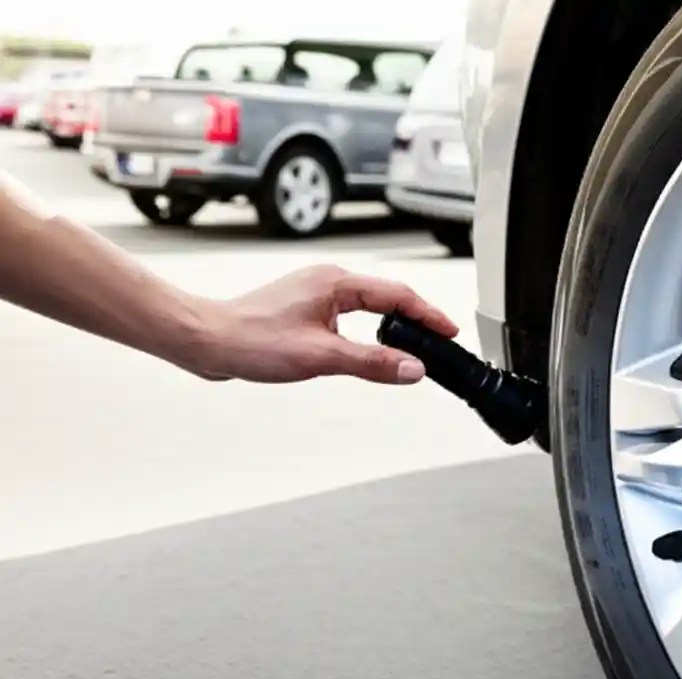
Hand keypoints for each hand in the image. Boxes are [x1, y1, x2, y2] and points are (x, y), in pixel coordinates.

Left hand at [187, 265, 458, 383]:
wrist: (207, 341)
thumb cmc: (250, 340)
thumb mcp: (321, 357)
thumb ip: (372, 363)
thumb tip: (412, 368)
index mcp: (336, 283)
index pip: (397, 296)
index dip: (428, 315)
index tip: (448, 331)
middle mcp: (327, 282)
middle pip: (386, 297)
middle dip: (415, 318)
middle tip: (438, 339)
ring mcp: (314, 294)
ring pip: (367, 306)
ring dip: (391, 324)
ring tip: (412, 344)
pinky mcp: (303, 310)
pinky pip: (348, 315)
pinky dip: (367, 331)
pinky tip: (367, 347)